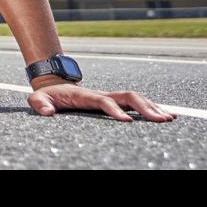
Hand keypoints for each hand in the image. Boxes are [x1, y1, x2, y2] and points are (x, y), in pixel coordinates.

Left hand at [28, 82, 177, 122]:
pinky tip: (166, 115)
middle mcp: (101, 94)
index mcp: (85, 95)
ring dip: (153, 107)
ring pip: (135, 99)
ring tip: (170, 118)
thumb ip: (40, 104)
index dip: (115, 110)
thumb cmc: (47, 95)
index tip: (127, 122)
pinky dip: (152, 108)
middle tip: (161, 120)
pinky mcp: (114, 101)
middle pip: (127, 97)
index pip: (104, 101)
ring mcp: (109, 96)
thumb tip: (48, 112)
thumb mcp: (36, 98)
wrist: (54, 85)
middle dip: (145, 107)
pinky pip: (136, 103)